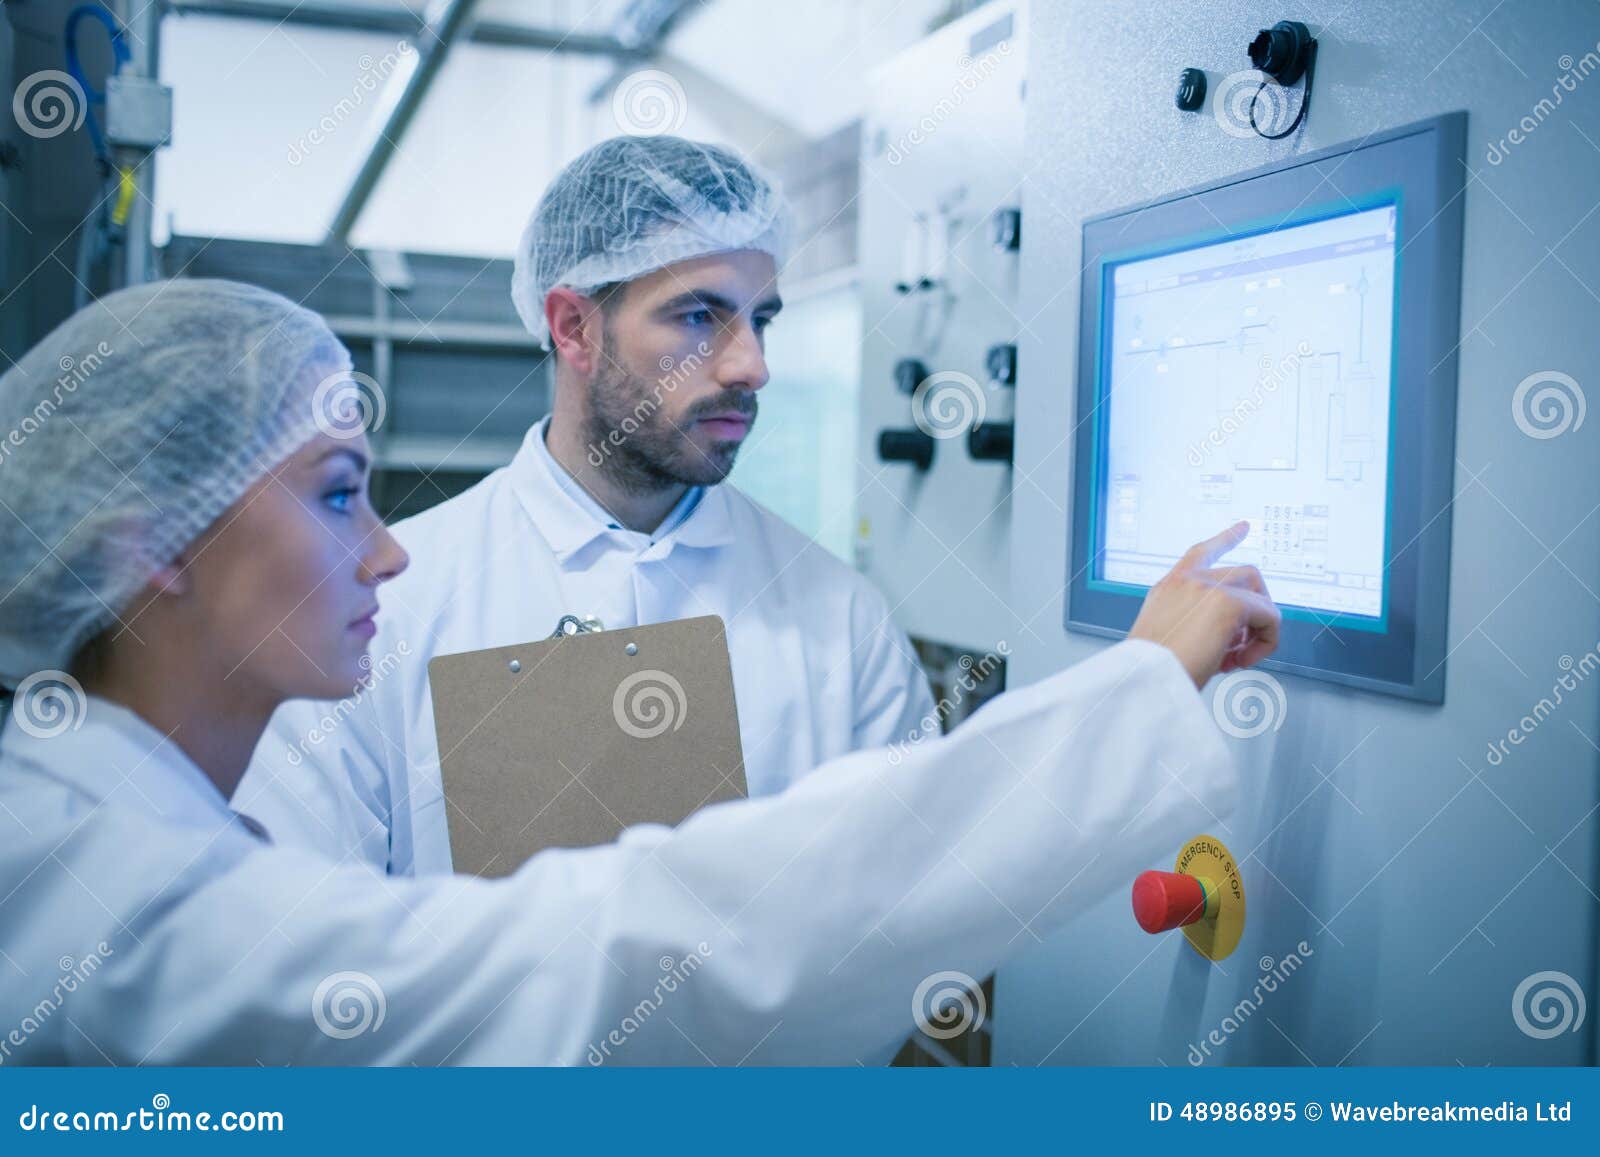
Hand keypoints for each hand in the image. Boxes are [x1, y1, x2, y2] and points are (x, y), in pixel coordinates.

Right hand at [1128, 521, 1281, 688]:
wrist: (1145, 680)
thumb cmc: (1151, 671)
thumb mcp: (1165, 639)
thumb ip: (1192, 625)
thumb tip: (1228, 637)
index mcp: (1169, 588)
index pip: (1201, 552)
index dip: (1226, 538)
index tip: (1243, 527)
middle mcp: (1188, 581)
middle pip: (1245, 574)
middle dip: (1255, 605)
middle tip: (1242, 642)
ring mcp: (1208, 587)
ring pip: (1260, 594)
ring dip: (1259, 626)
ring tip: (1239, 656)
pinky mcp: (1229, 603)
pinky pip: (1270, 618)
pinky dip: (1265, 644)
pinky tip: (1240, 661)